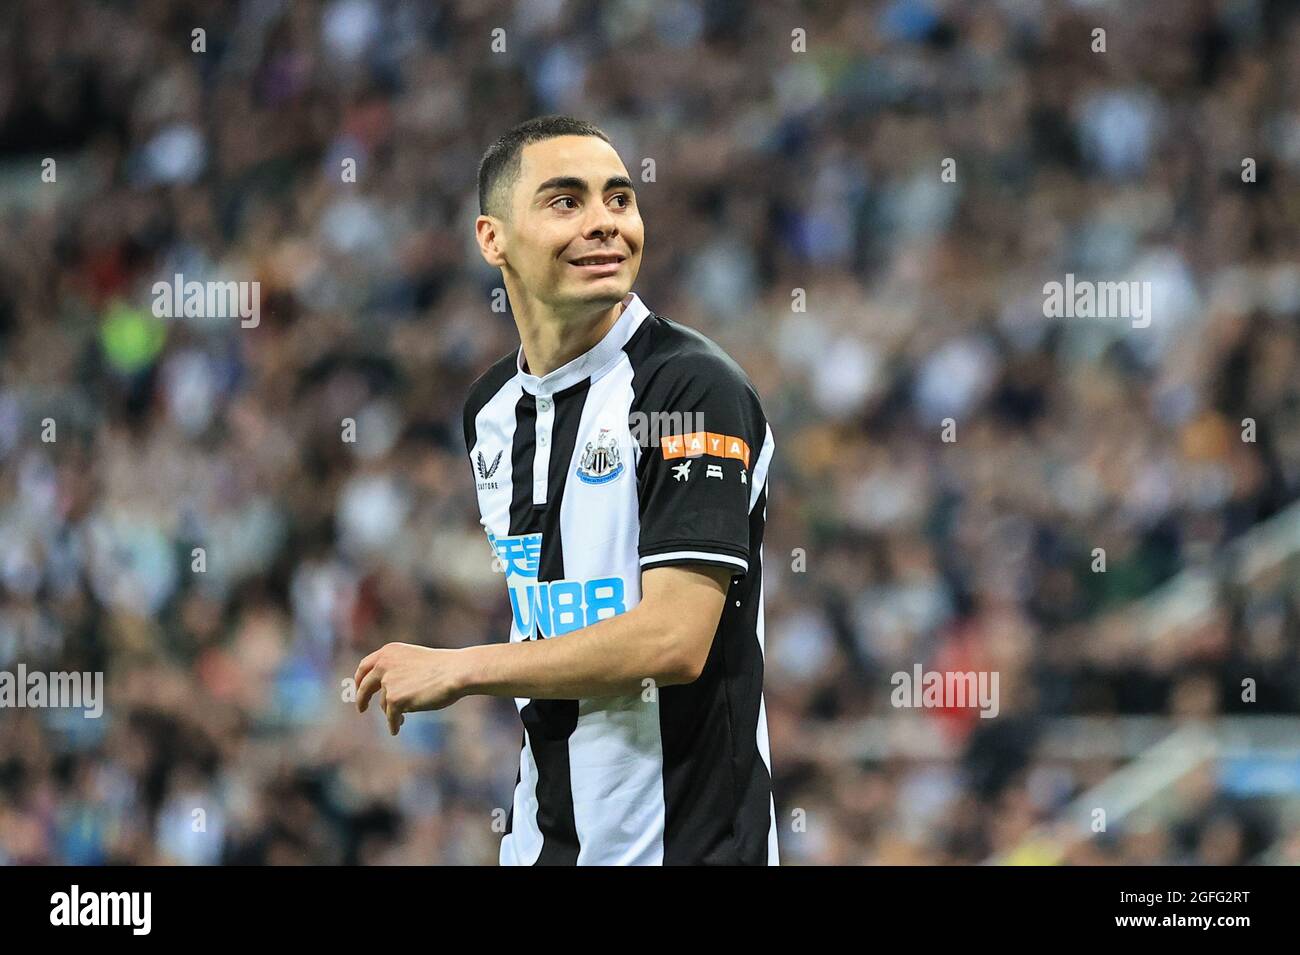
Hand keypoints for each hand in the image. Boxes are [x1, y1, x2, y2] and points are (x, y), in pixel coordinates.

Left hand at [354, 643, 471, 734]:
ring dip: (391, 713)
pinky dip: (393, 724)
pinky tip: (396, 729)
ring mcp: (388, 683)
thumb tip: (387, 692)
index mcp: (388, 652)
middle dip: (361, 698)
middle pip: (365, 686)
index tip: (359, 688)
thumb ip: (398, 670)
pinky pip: (391, 717)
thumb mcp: (414, 661)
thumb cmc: (443, 667)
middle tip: (361, 708)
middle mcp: (383, 665)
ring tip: (401, 720)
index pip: (365, 666)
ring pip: (383, 704)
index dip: (360, 679)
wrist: (456, 672)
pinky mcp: (394, 700)